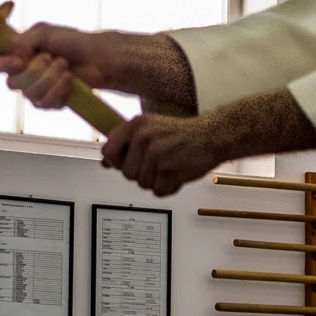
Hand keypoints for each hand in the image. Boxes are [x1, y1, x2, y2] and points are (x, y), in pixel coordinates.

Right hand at [0, 23, 106, 106]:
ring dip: (51, 77)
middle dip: (35, 70)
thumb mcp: (45, 32)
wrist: (96, 57)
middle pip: (11, 84)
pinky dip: (59, 89)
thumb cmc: (71, 41)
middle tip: (52, 57)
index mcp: (14, 55)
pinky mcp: (48, 102)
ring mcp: (33, 91)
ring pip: (29, 94)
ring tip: (64, 65)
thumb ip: (24, 39)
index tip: (19, 61)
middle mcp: (20, 75)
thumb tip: (15, 56)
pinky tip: (69, 79)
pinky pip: (45, 103)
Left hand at [99, 113, 225, 196]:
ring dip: (155, 180)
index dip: (115, 162)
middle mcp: (143, 138)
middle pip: (126, 173)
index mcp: (136, 125)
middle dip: (140, 173)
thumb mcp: (149, 128)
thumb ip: (126, 144)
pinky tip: (176, 174)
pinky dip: (168, 188)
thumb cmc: (180, 134)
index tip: (126, 162)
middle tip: (158, 162)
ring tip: (169, 166)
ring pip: (141, 184)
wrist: (211, 136)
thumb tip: (105, 163)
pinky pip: (158, 191)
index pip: (107, 151)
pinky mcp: (168, 171)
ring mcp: (156, 155)